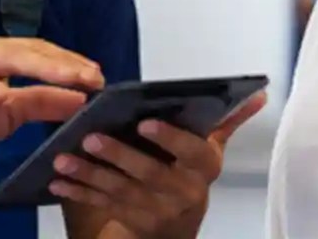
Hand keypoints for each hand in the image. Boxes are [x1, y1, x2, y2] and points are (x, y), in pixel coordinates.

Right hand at [0, 35, 105, 156]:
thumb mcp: (10, 113)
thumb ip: (42, 103)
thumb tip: (80, 99)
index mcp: (3, 55)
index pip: (44, 53)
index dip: (72, 64)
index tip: (100, 77)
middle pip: (32, 50)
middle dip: (64, 64)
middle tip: (92, 76)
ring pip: (8, 57)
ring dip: (39, 67)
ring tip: (66, 79)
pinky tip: (2, 96)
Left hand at [49, 91, 267, 237]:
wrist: (178, 227)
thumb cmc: (189, 174)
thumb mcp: (210, 149)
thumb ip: (228, 120)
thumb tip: (259, 92)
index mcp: (203, 168)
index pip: (191, 152)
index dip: (169, 139)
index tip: (145, 122)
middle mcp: (182, 192)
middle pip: (148, 173)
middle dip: (118, 154)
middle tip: (90, 136)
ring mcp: (155, 210)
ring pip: (120, 190)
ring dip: (90, 174)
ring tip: (64, 156)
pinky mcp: (131, 220)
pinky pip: (102, 205)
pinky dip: (78, 192)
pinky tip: (58, 180)